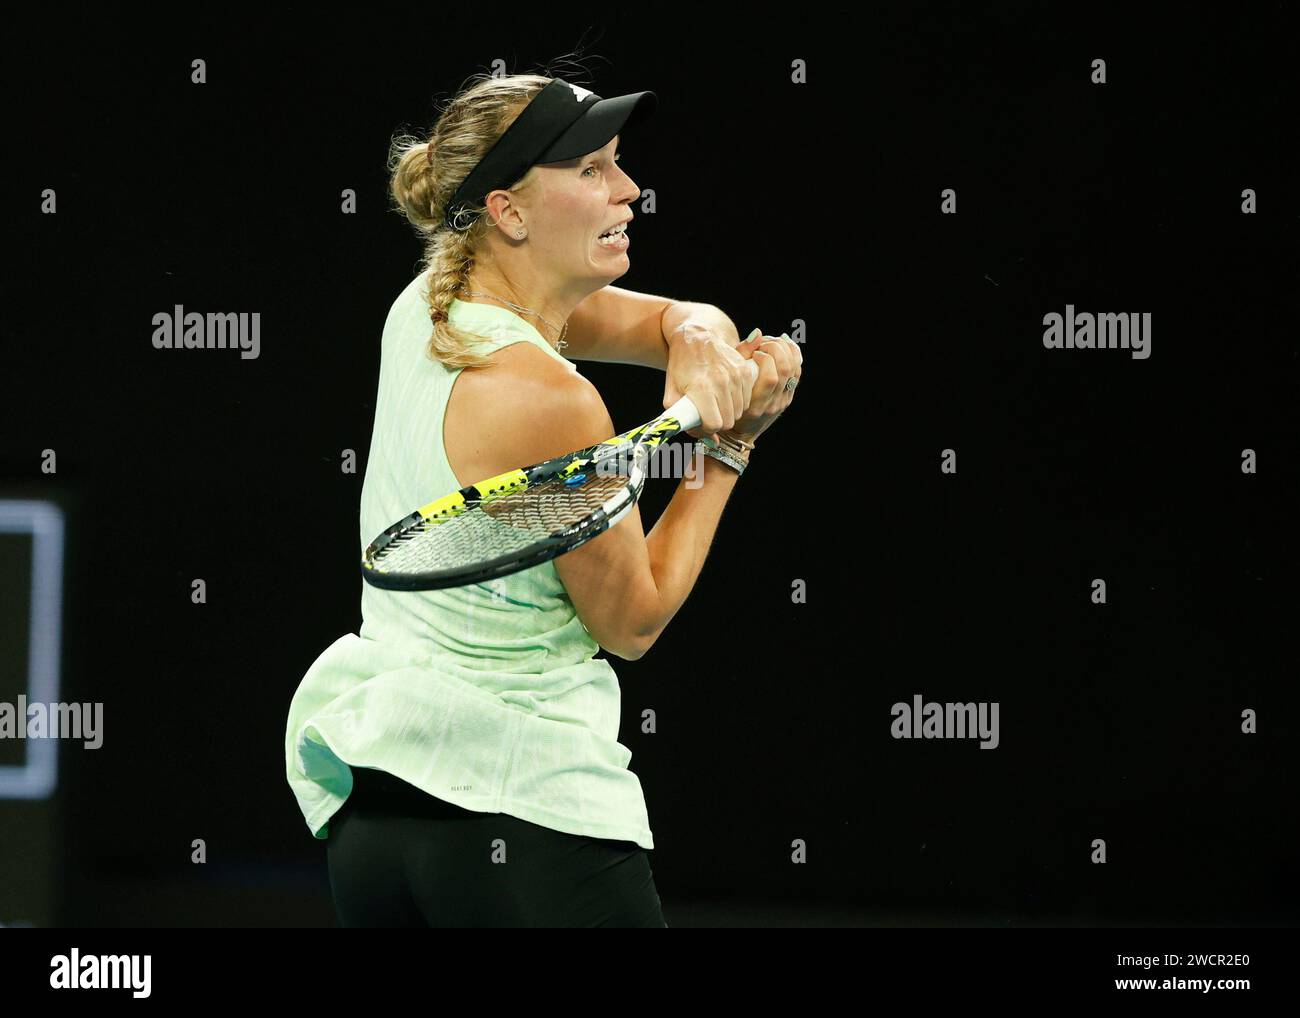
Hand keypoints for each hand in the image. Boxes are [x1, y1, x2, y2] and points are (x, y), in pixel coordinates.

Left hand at [662, 323, 756, 441]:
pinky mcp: (745, 370)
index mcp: (701, 389)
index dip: (707, 428)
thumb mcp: (671, 393)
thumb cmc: (681, 367)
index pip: (714, 424)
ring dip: (729, 411)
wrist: (697, 337)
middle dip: (719, 421)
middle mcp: (721, 381)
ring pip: (740, 411)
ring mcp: (736, 375)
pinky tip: (726, 392)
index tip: (702, 422)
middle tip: (709, 413)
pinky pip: (748, 397)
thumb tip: (710, 441)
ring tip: (716, 401)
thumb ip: (683, 421)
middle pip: (729, 421)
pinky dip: (738, 400)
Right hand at [720, 332, 801, 445]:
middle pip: (785, 370)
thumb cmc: (727, 401)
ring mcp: (782, 402)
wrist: (740, 431)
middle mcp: (772, 405)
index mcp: (755, 405)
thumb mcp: (728, 381)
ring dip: (785, 349)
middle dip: (775, 349)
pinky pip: (797, 372)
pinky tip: (783, 345)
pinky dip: (793, 354)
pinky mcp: (788, 397)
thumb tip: (758, 333)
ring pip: (794, 369)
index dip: (764, 358)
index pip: (770, 377)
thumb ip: (740, 356)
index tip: (752, 354)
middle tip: (763, 343)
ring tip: (771, 342)